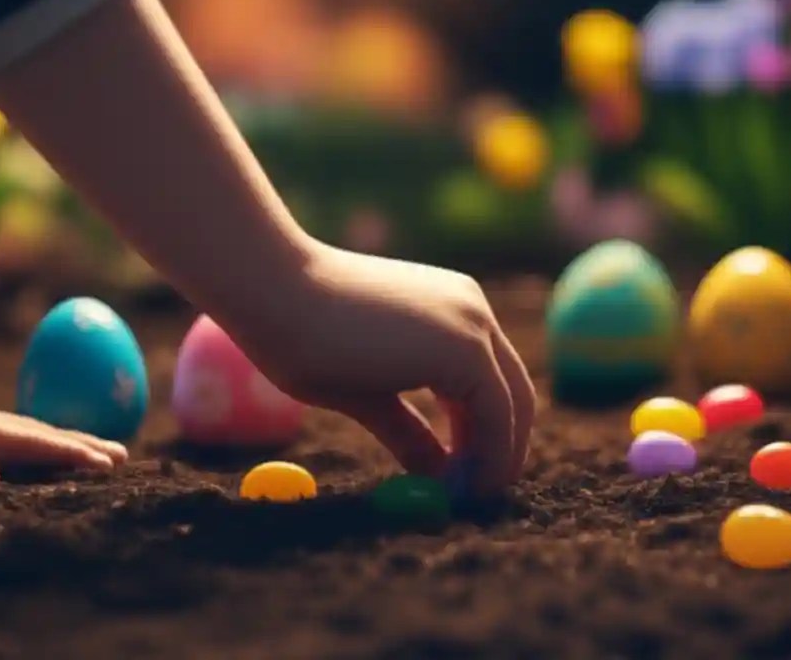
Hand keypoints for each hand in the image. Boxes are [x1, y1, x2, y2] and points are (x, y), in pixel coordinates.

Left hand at [0, 338, 126, 488]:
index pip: (22, 440)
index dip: (66, 452)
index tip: (110, 464)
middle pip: (25, 430)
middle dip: (74, 443)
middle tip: (121, 455)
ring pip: (9, 428)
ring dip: (52, 437)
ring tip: (87, 445)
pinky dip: (18, 436)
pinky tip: (14, 440)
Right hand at [230, 244, 535, 496]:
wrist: (274, 291)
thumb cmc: (302, 332)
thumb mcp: (368, 389)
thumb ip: (408, 427)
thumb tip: (435, 473)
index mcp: (451, 309)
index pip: (493, 381)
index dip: (487, 435)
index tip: (466, 477)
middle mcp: (473, 311)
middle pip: (516, 394)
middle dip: (502, 451)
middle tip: (477, 496)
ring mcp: (474, 325)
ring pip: (512, 405)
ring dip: (496, 457)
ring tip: (465, 498)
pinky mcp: (466, 347)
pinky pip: (497, 412)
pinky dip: (488, 454)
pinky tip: (455, 486)